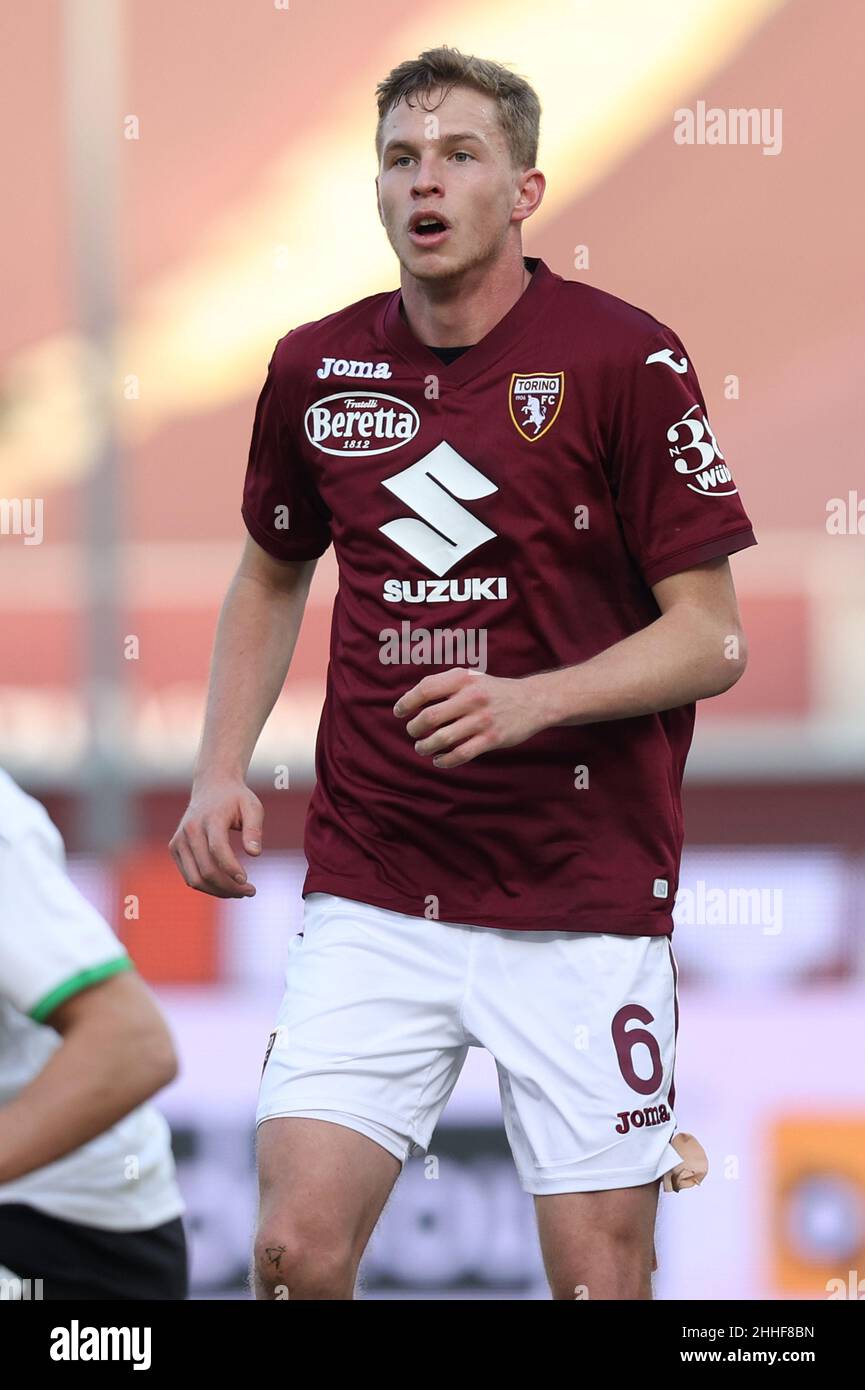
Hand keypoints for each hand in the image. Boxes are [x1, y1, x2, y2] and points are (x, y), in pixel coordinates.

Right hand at [169, 778, 262, 896]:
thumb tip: (255, 854)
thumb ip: (254, 829)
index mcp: (210, 818)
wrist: (212, 786)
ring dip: (218, 891)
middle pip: (206, 870)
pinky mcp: (175, 848)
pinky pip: (189, 876)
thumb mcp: (252, 807)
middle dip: (229, 887)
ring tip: (240, 893)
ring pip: (194, 879)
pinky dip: (207, 886)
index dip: (231, 869)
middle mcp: (190, 830)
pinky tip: (226, 886)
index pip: (217, 849)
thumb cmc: (236, 799)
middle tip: (250, 892)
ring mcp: (179, 840)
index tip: (247, 883)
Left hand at [393, 669, 548, 768]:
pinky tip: (439, 760)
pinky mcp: (491, 739)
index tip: (399, 712)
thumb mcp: (471, 677)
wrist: (532, 701)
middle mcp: (472, 698)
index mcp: (463, 679)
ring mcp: (482, 720)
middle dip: (414, 728)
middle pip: (430, 717)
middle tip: (413, 732)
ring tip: (422, 747)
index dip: (407, 702)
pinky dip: (445, 760)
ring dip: (425, 746)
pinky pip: (460, 754)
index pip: (425, 689)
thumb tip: (412, 700)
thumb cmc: (493, 690)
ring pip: (442, 738)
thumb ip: (445, 684)